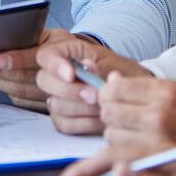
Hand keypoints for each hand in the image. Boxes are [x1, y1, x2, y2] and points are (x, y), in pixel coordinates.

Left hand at [0, 27, 73, 109]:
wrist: (89, 67)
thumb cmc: (64, 47)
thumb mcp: (54, 36)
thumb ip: (33, 36)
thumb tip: (3, 33)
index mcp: (66, 49)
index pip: (44, 56)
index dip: (19, 59)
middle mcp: (64, 73)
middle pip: (28, 77)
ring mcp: (58, 92)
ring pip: (24, 91)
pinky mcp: (51, 105)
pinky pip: (26, 101)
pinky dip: (7, 92)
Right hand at [35, 35, 153, 134]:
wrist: (131, 90)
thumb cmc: (120, 71)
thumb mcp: (114, 63)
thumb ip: (99, 66)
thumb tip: (88, 67)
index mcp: (64, 52)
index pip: (47, 55)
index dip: (55, 65)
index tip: (71, 75)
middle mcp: (55, 73)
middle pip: (44, 81)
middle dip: (70, 91)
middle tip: (93, 95)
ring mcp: (56, 96)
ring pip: (55, 105)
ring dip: (80, 109)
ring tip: (103, 107)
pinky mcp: (63, 117)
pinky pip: (64, 123)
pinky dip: (83, 123)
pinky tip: (100, 119)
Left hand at [98, 74, 175, 162]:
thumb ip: (142, 87)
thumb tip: (112, 78)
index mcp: (164, 89)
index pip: (114, 88)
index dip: (108, 94)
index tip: (112, 99)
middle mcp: (159, 111)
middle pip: (108, 111)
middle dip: (109, 115)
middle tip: (120, 118)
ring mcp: (159, 137)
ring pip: (111, 134)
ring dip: (115, 134)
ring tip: (131, 134)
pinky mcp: (159, 157)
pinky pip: (125, 151)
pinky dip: (124, 150)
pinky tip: (136, 147)